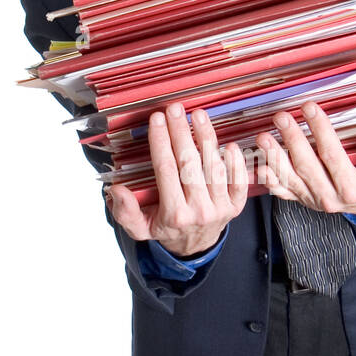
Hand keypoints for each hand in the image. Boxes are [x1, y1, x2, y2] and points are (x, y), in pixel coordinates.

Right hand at [105, 102, 248, 255]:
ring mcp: (220, 208)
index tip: (156, 119)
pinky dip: (236, 162)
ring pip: (214, 168)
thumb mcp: (139, 227)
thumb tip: (116, 190)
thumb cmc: (165, 228)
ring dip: (207, 138)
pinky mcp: (236, 206)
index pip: (166, 170)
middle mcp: (199, 212)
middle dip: (181, 133)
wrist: (194, 246)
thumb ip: (125, 212)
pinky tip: (228, 143)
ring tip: (198, 115)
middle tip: (175, 109)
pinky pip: (239, 181)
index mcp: (174, 215)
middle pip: (190, 165)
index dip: (160, 142)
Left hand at [254, 101, 355, 216]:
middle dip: (292, 140)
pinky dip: (268, 180)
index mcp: (352, 189)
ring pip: (289, 179)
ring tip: (263, 138)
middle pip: (306, 166)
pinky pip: (282, 191)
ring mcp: (312, 199)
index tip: (310, 107)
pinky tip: (257, 166)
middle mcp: (329, 197)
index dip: (320, 131)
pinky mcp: (302, 199)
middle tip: (281, 117)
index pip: (333, 156)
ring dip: (274, 157)